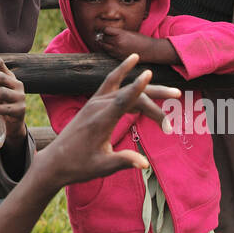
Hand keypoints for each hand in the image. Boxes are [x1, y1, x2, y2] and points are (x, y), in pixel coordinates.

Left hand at [39, 56, 182, 188]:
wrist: (55, 161)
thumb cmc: (79, 166)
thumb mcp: (102, 167)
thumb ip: (123, 161)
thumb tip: (144, 163)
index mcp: (100, 121)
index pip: (122, 100)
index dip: (136, 86)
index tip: (148, 73)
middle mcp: (97, 107)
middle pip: (130, 94)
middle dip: (156, 94)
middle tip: (178, 96)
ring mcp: (94, 103)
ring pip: (123, 87)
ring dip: (145, 86)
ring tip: (170, 90)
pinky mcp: (93, 104)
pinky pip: (110, 84)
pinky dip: (123, 74)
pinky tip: (134, 66)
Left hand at [93, 26, 153, 60]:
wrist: (150, 50)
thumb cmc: (141, 39)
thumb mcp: (129, 32)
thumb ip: (118, 32)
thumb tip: (107, 31)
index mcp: (121, 34)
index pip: (105, 30)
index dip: (105, 29)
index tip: (107, 30)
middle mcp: (118, 42)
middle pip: (103, 38)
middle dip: (104, 36)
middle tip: (108, 36)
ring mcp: (117, 51)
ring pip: (104, 46)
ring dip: (105, 43)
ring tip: (109, 42)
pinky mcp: (119, 57)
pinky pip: (109, 53)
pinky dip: (109, 50)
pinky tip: (113, 48)